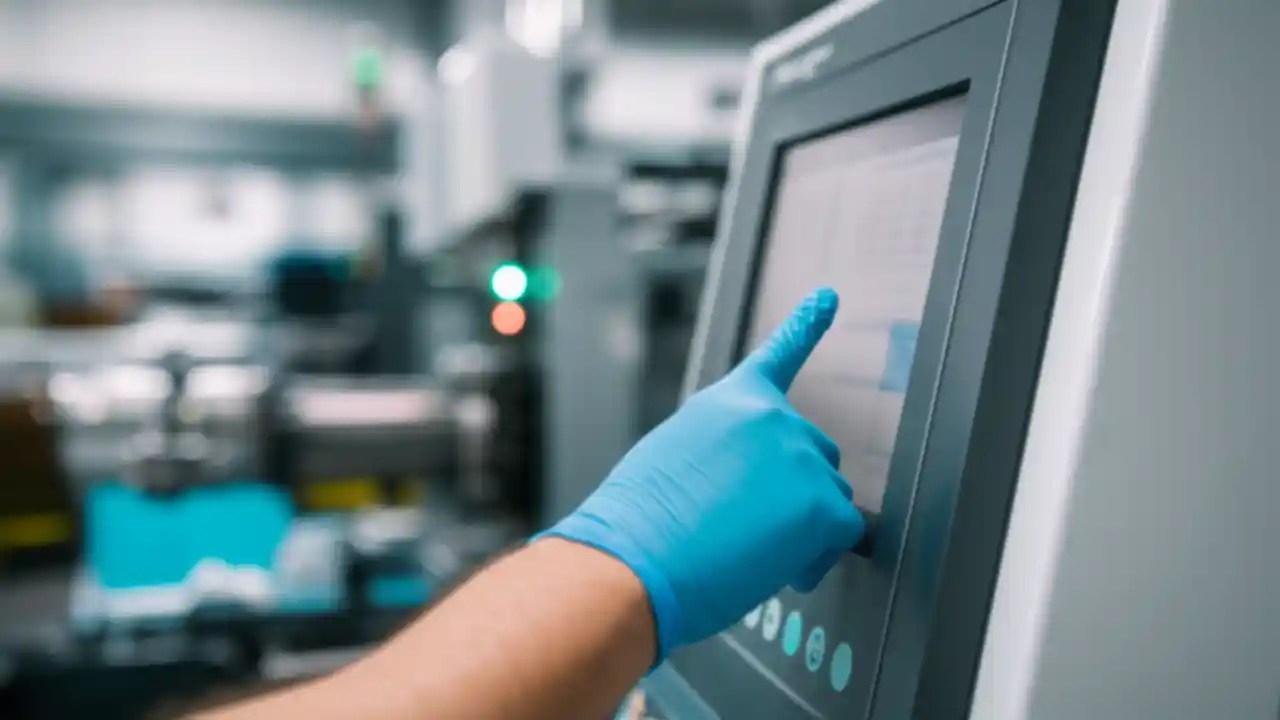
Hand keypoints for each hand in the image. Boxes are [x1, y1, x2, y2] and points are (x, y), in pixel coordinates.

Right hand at [537, 287, 863, 661]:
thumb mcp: (672, 460)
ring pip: (831, 496)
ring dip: (804, 526)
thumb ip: (722, 454)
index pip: (778, 356)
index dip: (806, 324)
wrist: (635, 556)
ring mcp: (800, 457)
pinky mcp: (822, 505)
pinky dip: (819, 557)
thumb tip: (749, 489)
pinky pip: (843, 534)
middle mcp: (771, 418)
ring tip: (751, 551)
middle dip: (795, 490)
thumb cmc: (638, 524)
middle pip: (814, 452)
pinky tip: (784, 569)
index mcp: (730, 403)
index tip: (828, 297)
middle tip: (751, 528)